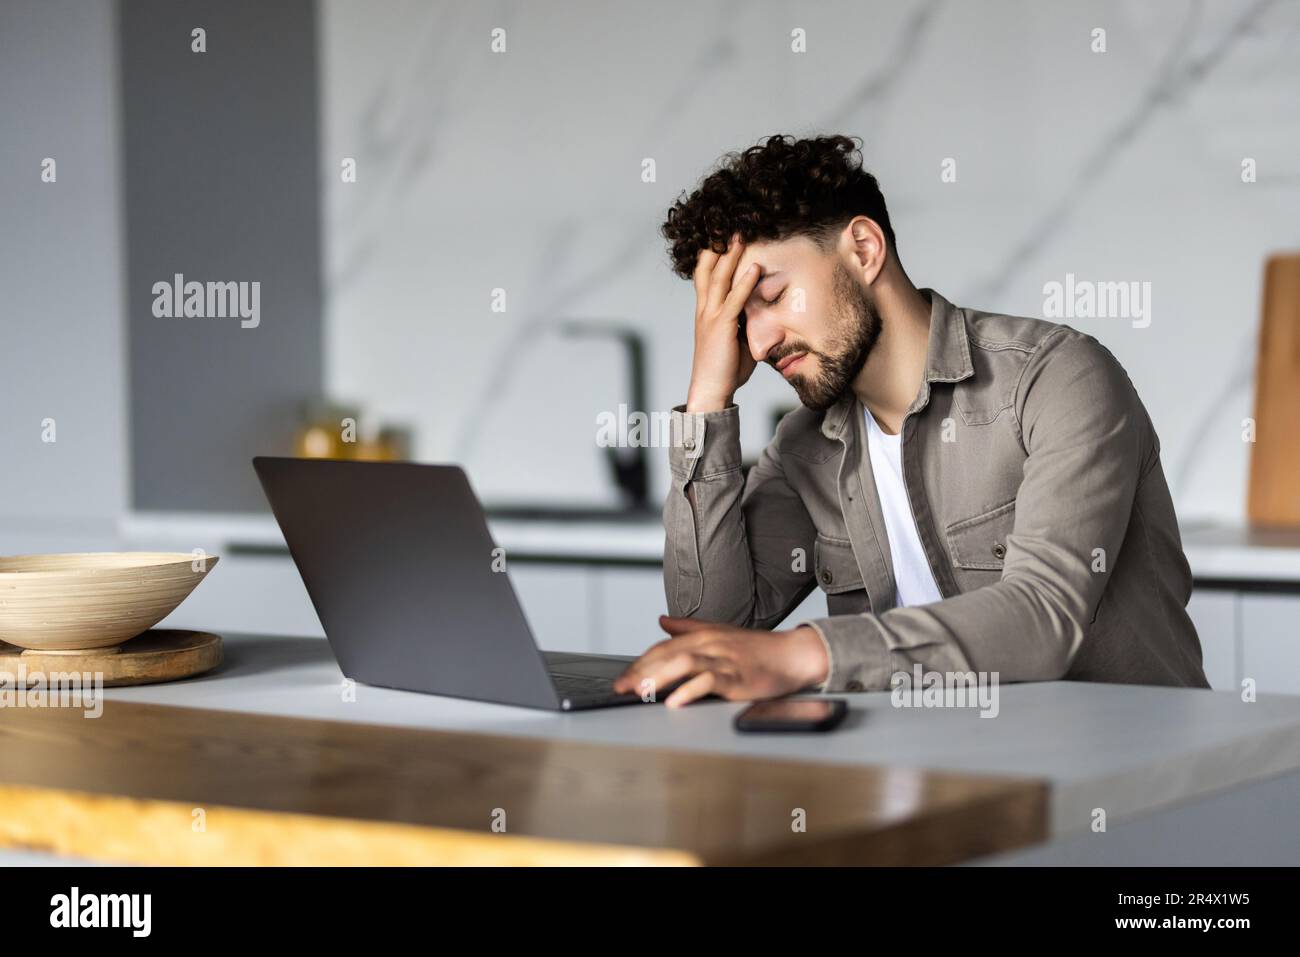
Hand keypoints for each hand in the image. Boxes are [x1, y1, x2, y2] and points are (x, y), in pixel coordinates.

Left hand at [611, 615, 829, 707]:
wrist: (793, 655)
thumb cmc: (757, 648)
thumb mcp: (719, 632)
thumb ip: (688, 627)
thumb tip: (662, 621)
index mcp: (703, 635)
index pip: (662, 648)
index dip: (639, 663)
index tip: (622, 678)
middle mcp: (710, 644)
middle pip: (668, 655)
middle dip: (641, 672)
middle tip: (621, 688)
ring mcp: (724, 660)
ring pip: (685, 663)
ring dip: (659, 677)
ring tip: (641, 692)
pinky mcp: (738, 676)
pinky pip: (710, 682)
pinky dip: (690, 691)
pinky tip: (675, 702)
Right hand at [685, 234, 761, 411]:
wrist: (710, 390)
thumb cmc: (725, 368)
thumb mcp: (736, 339)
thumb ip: (745, 322)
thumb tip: (761, 312)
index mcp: (705, 311)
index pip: (705, 275)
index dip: (712, 254)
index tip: (721, 235)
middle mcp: (704, 310)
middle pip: (708, 269)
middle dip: (717, 246)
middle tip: (728, 224)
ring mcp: (711, 317)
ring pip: (719, 279)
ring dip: (730, 256)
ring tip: (741, 236)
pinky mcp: (721, 327)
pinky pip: (734, 300)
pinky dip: (744, 283)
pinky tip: (754, 268)